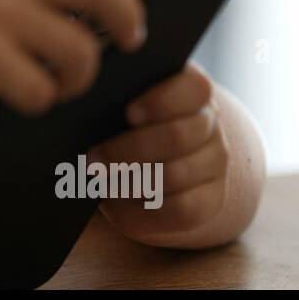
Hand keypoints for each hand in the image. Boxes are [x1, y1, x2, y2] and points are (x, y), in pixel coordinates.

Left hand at [88, 62, 229, 240]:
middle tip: (92, 159)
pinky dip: (145, 211)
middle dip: (128, 150)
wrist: (141, 163)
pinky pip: (183, 210)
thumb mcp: (117, 105)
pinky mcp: (210, 200)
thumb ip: (111, 100)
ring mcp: (213, 162)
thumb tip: (85, 112)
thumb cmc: (120, 123)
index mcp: (190, 89)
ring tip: (99, 182)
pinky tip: (115, 205)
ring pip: (176, 175)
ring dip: (130, 182)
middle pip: (178, 136)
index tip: (128, 114)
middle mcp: (208, 123)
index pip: (194, 88)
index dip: (162, 101)